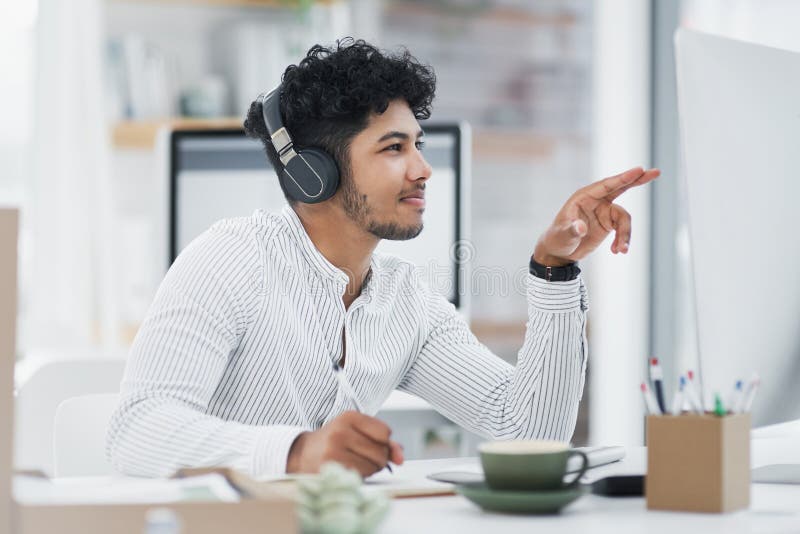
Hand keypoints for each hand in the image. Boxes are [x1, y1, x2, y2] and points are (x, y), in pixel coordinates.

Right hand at [286, 411, 403, 476]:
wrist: (304, 453)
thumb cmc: (336, 441)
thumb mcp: (358, 432)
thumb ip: (385, 441)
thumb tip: (400, 457)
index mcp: (349, 416)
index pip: (384, 432)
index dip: (384, 442)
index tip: (372, 443)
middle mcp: (341, 431)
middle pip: (381, 451)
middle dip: (379, 458)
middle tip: (365, 456)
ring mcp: (334, 450)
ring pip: (373, 466)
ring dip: (370, 469)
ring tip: (356, 462)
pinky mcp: (331, 467)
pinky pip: (361, 476)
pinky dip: (361, 476)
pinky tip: (349, 469)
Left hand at [533, 167, 660, 265]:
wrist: (560, 252)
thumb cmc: (557, 239)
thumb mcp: (563, 235)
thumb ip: (572, 231)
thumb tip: (580, 227)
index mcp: (584, 197)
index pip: (606, 185)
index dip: (623, 178)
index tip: (638, 170)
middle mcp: (596, 201)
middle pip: (621, 187)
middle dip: (638, 180)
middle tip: (656, 172)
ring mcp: (604, 212)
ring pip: (624, 218)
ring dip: (626, 234)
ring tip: (621, 250)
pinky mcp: (609, 224)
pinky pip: (623, 229)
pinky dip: (623, 240)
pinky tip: (617, 251)